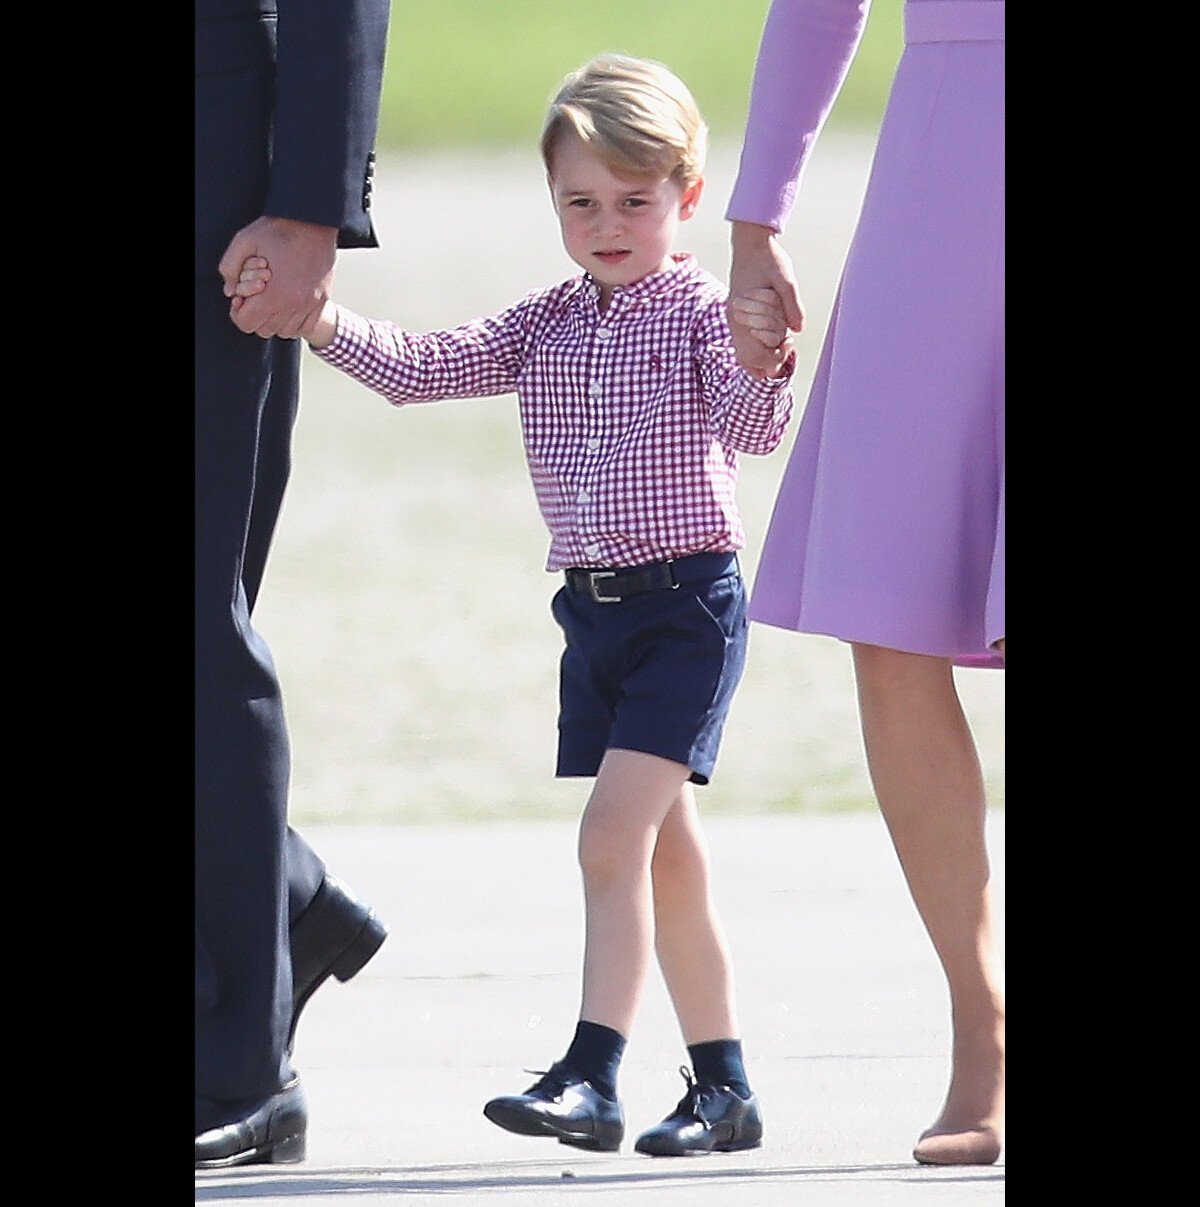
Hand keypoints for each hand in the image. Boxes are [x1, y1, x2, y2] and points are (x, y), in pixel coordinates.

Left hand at [218, 216, 337, 338]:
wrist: (315, 222)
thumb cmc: (281, 229)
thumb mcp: (244, 240)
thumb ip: (229, 267)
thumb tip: (230, 291)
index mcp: (274, 293)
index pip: (247, 323)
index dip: (238, 313)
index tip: (240, 298)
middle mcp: (294, 304)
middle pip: (265, 330)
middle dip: (255, 316)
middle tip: (256, 297)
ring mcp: (310, 305)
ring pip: (285, 331)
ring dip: (275, 320)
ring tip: (272, 300)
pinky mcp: (321, 302)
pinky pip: (305, 328)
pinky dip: (294, 323)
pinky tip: (288, 307)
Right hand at [728, 221, 804, 378]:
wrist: (750, 242)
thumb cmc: (767, 258)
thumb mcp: (786, 280)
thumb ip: (792, 305)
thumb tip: (798, 329)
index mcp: (742, 313)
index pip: (755, 354)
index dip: (775, 356)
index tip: (789, 343)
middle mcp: (734, 320)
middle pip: (747, 359)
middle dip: (768, 360)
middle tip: (787, 346)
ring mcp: (733, 319)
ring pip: (742, 353)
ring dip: (761, 355)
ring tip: (780, 344)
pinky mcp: (736, 315)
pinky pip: (742, 342)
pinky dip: (756, 347)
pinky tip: (771, 338)